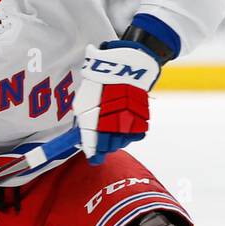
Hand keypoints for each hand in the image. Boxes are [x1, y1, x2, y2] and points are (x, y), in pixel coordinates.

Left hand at [74, 40, 159, 164]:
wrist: (124, 67)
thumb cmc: (100, 82)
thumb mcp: (83, 102)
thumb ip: (83, 124)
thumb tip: (83, 140)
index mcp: (94, 122)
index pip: (94, 147)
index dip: (94, 155)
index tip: (94, 159)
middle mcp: (112, 126)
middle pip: (109, 147)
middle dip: (104, 146)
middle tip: (102, 141)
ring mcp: (128, 124)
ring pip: (122, 142)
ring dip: (117, 140)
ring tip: (113, 128)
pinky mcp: (141, 120)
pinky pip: (135, 136)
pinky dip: (130, 133)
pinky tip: (125, 124)